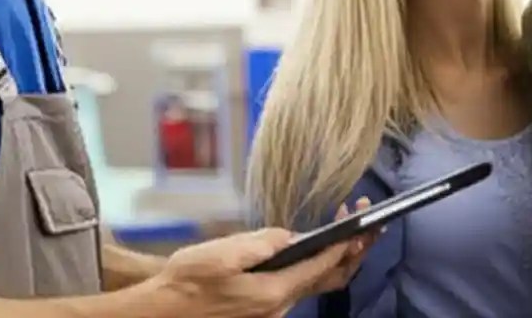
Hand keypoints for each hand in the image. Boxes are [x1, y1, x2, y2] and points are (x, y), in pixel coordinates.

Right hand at [150, 199, 376, 317]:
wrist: (163, 311)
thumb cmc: (188, 281)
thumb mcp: (224, 254)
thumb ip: (262, 243)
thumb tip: (291, 236)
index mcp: (274, 292)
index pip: (323, 265)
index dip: (347, 243)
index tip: (365, 222)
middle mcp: (279, 306)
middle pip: (328, 279)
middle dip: (351, 252)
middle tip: (367, 225)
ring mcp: (271, 310)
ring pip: (314, 283)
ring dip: (333, 258)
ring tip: (343, 231)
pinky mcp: (261, 309)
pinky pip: (297, 286)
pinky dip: (312, 266)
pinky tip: (308, 248)